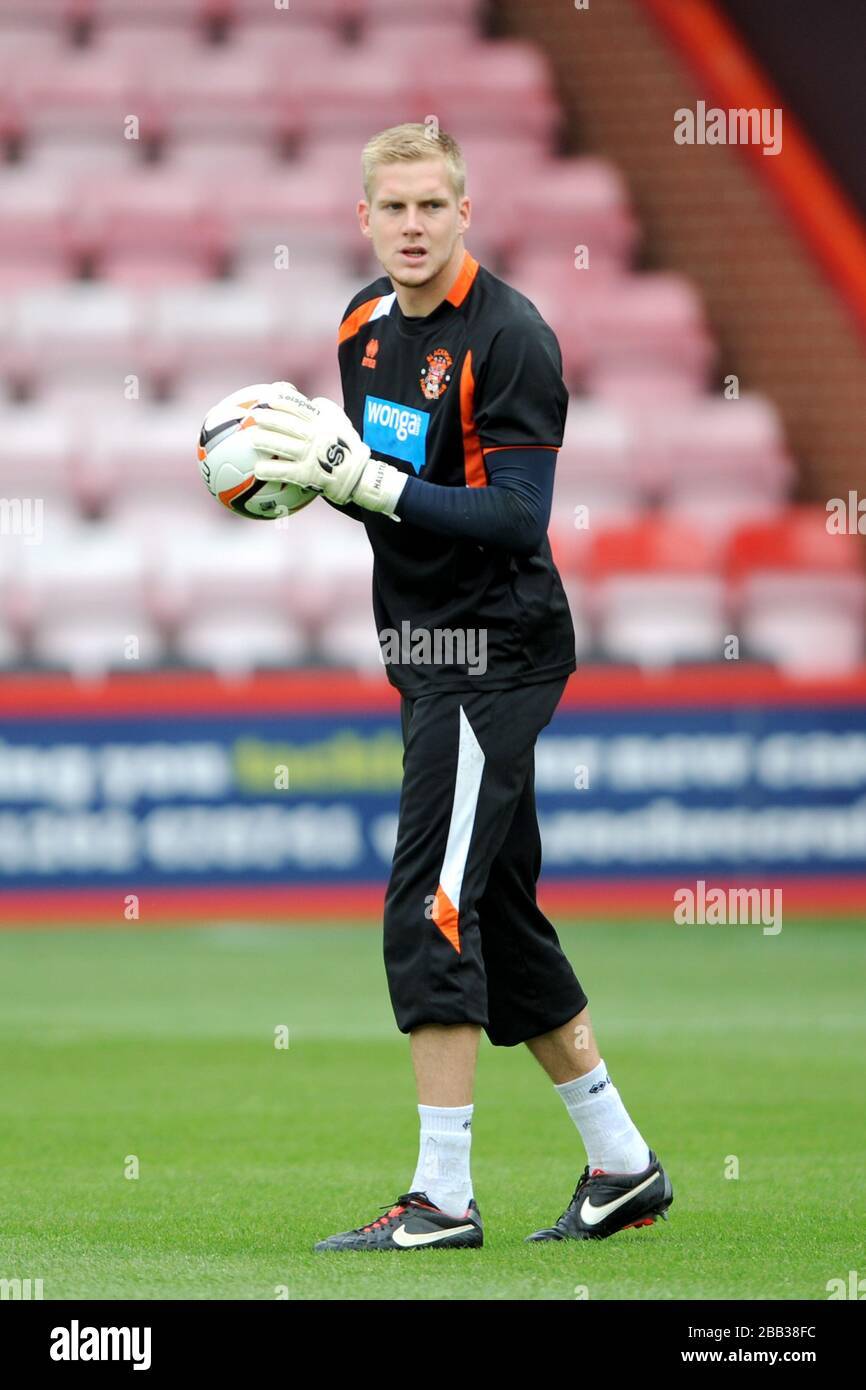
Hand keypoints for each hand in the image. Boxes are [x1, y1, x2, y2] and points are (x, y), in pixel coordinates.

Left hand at [251, 386, 406, 516]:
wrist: (359, 476)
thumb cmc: (347, 447)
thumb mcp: (341, 421)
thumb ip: (325, 409)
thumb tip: (309, 399)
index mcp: (321, 422)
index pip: (299, 407)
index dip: (282, 402)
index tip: (268, 400)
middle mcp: (314, 437)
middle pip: (287, 425)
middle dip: (269, 419)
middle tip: (255, 417)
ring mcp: (310, 456)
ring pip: (282, 446)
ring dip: (265, 441)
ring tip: (253, 439)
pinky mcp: (306, 475)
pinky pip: (284, 471)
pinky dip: (270, 470)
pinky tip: (258, 469)